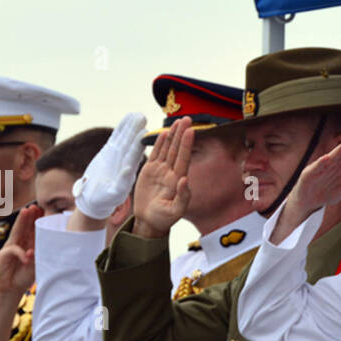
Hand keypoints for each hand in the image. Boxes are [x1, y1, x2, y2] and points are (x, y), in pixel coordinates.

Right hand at [0, 203, 41, 292]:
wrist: (10, 288)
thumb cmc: (23, 276)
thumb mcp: (34, 266)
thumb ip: (37, 257)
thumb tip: (37, 250)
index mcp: (27, 245)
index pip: (33, 230)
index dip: (37, 221)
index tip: (44, 211)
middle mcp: (19, 243)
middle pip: (24, 227)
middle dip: (29, 216)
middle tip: (35, 206)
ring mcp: (11, 247)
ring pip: (16, 231)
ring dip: (22, 221)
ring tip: (26, 211)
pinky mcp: (3, 255)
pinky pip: (13, 250)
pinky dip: (21, 252)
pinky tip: (27, 256)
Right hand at [76, 112, 146, 219]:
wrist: (95, 199)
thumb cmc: (104, 200)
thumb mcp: (114, 194)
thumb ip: (121, 182)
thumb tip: (129, 169)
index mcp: (129, 172)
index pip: (134, 155)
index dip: (138, 143)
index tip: (144, 132)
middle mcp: (125, 162)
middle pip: (131, 143)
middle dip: (136, 130)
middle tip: (143, 117)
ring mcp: (118, 156)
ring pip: (125, 138)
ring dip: (131, 126)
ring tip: (137, 113)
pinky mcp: (110, 153)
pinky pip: (116, 138)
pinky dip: (121, 128)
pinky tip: (127, 118)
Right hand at [133, 118, 193, 238]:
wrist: (149, 221)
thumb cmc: (164, 219)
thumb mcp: (176, 211)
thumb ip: (183, 196)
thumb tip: (185, 179)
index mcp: (178, 180)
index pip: (184, 158)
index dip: (187, 144)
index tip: (191, 130)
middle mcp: (171, 172)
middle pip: (177, 149)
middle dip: (182, 134)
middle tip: (187, 118)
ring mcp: (161, 171)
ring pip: (167, 149)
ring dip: (173, 135)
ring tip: (177, 121)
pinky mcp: (150, 171)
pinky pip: (155, 154)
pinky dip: (159, 144)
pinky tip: (164, 134)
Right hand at [271, 136, 340, 241]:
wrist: (308, 202)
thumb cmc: (326, 193)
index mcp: (339, 168)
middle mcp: (330, 166)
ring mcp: (320, 169)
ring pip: (331, 159)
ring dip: (338, 151)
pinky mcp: (309, 174)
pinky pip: (316, 168)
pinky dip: (321, 163)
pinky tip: (326, 158)